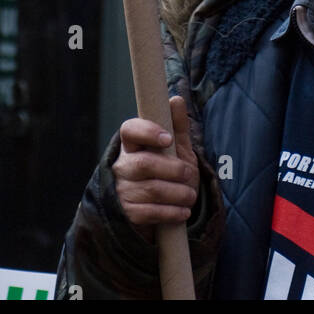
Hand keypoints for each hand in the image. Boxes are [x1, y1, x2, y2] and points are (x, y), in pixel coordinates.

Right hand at [113, 95, 199, 240]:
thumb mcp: (176, 147)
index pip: (130, 130)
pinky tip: (184, 210)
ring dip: (177, 193)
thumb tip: (175, 99)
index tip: (167, 138)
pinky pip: (150, 212)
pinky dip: (171, 212)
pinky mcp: (128, 213)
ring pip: (151, 190)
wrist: (161, 209)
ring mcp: (123, 190)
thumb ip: (176, 125)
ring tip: (190, 195)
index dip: (147, 132)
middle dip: (172, 170)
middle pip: (144, 164)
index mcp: (132, 144)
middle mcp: (123, 166)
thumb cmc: (168, 171)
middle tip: (189, 174)